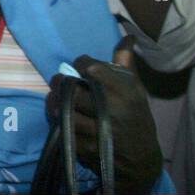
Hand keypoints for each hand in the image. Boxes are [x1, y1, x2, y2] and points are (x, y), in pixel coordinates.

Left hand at [47, 40, 162, 194]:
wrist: (140, 158)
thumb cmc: (135, 117)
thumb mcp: (135, 90)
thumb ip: (125, 64)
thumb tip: (127, 36)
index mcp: (124, 92)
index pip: (91, 68)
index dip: (80, 63)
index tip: (79, 66)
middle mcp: (112, 110)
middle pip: (73, 89)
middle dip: (60, 83)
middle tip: (58, 81)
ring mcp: (98, 131)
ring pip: (64, 110)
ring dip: (55, 103)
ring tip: (55, 98)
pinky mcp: (86, 147)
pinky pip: (64, 129)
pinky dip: (60, 122)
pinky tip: (62, 118)